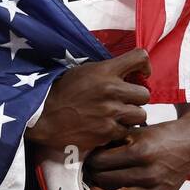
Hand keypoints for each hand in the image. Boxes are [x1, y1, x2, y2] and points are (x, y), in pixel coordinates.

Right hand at [25, 47, 151, 156]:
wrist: (44, 117)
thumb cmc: (62, 92)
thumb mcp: (83, 72)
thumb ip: (107, 71)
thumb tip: (127, 73)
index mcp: (106, 71)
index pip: (140, 57)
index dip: (145, 65)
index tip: (142, 74)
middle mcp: (112, 90)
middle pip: (145, 94)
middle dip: (136, 99)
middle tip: (125, 101)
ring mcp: (111, 113)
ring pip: (140, 115)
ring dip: (130, 116)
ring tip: (117, 116)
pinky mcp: (107, 132)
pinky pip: (126, 131)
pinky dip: (119, 131)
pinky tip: (106, 127)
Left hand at [83, 103, 189, 189]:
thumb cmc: (161, 136)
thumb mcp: (138, 131)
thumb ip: (115, 141)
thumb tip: (88, 152)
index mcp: (140, 152)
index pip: (100, 161)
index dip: (90, 159)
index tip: (89, 158)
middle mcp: (147, 173)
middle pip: (103, 180)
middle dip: (92, 175)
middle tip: (90, 171)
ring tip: (96, 187)